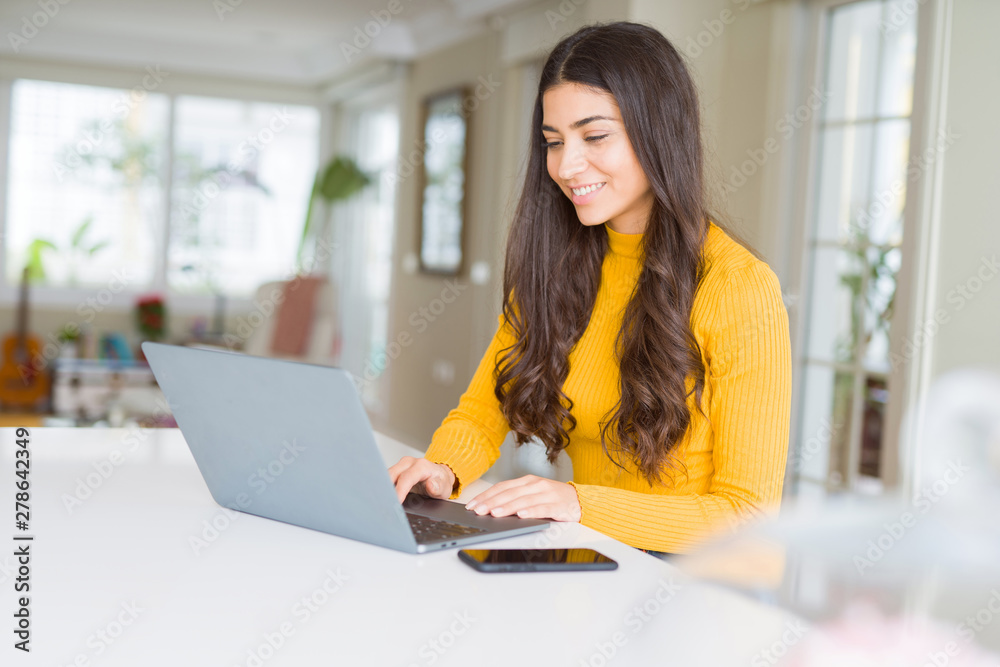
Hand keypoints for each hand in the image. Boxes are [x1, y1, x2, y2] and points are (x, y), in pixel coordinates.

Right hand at [388, 456, 455, 503]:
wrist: (440, 476)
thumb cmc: (441, 482)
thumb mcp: (445, 488)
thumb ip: (439, 487)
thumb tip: (431, 485)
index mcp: (421, 466)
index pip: (406, 478)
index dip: (400, 491)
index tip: (396, 502)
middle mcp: (409, 463)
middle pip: (392, 474)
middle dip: (387, 490)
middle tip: (385, 505)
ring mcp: (401, 466)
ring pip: (386, 475)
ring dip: (384, 489)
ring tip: (383, 503)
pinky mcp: (396, 471)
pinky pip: (387, 478)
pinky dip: (385, 488)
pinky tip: (384, 498)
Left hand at [464, 475, 580, 521]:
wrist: (581, 501)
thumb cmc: (553, 499)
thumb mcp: (532, 495)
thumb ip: (515, 499)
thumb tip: (490, 508)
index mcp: (527, 481)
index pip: (502, 487)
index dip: (486, 496)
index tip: (472, 505)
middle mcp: (535, 485)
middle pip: (509, 493)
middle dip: (492, 502)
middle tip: (478, 510)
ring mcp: (547, 494)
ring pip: (523, 500)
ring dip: (508, 507)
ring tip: (495, 513)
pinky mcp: (558, 505)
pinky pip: (543, 508)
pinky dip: (531, 511)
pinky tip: (521, 515)